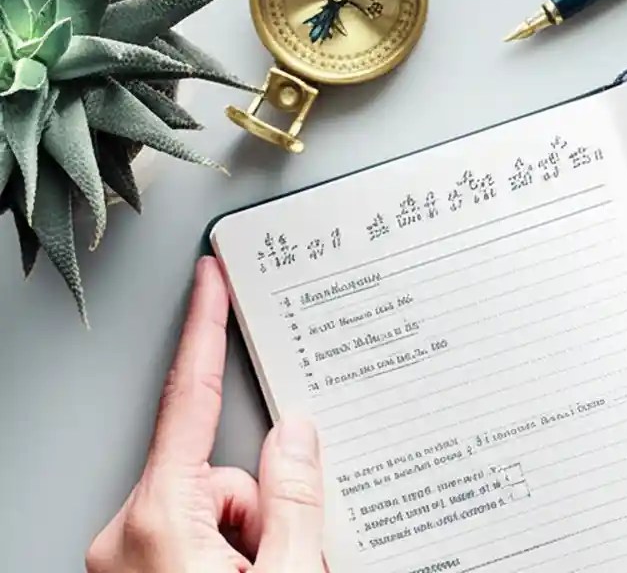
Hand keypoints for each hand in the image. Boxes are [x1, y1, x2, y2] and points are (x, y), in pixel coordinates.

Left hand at [86, 257, 326, 572]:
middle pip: (217, 471)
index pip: (191, 403)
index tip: (208, 283)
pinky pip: (194, 531)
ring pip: (210, 504)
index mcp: (160, 519)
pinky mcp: (137, 571)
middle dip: (259, 506)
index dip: (205, 332)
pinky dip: (228, 553)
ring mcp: (128, 556)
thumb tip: (297, 436)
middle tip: (281, 559)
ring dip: (248, 537)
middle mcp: (129, 532)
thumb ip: (297, 498)